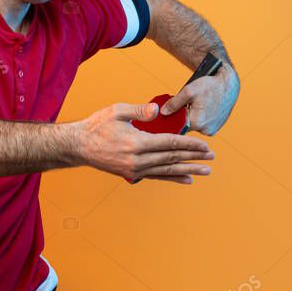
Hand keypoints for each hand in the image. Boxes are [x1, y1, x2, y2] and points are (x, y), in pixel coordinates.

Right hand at [73, 102, 215, 183]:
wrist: (79, 146)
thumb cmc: (98, 125)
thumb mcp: (117, 111)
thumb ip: (139, 111)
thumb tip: (157, 111)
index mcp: (137, 142)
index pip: (170, 143)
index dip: (189, 144)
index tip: (204, 145)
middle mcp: (138, 159)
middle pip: (172, 158)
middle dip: (194, 157)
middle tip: (211, 158)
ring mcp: (135, 169)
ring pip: (167, 170)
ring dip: (188, 170)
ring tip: (205, 172)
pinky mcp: (132, 174)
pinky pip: (157, 176)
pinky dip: (173, 178)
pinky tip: (186, 180)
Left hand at [160, 65, 239, 135]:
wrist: (228, 86)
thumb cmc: (210, 86)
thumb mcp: (189, 91)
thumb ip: (174, 103)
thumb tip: (163, 112)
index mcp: (197, 122)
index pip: (177, 126)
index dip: (172, 119)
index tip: (168, 114)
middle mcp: (205, 130)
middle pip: (186, 127)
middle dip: (182, 117)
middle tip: (184, 105)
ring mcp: (211, 130)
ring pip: (194, 127)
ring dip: (191, 118)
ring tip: (194, 106)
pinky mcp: (215, 129)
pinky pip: (202, 126)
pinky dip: (199, 119)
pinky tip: (201, 109)